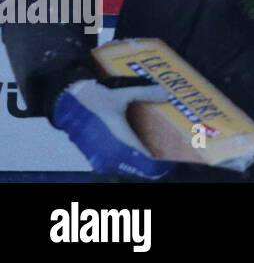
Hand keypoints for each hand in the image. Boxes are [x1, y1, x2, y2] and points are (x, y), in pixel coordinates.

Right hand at [52, 79, 175, 179]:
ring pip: (132, 169)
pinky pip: (121, 167)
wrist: (67, 105)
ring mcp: (104, 160)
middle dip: (158, 163)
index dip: (164, 164)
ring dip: (145, 163)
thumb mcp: (122, 94)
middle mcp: (112, 156)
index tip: (176, 158)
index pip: (148, 164)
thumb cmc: (94, 100)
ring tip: (160, 151)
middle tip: (171, 152)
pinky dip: (133, 162)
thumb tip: (166, 93)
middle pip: (143, 169)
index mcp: (121, 143)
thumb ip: (146, 92)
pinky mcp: (97, 160)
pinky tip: (142, 151)